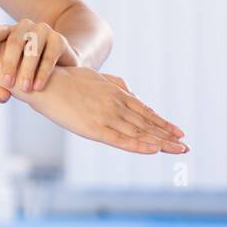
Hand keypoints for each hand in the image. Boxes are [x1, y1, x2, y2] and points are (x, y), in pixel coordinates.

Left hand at [0, 18, 78, 102]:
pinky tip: (38, 87)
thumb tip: (1, 96)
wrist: (56, 66)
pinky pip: (50, 55)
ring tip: (24, 88)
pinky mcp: (59, 40)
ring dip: (27, 69)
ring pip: (33, 48)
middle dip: (9, 63)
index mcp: (6, 31)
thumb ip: (1, 86)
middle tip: (7, 82)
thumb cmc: (23, 70)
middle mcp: (24, 27)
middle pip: (14, 41)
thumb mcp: (11, 76)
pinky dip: (43, 72)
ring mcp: (42, 31)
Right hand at [27, 65, 186, 154]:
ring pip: (138, 133)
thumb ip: (114, 84)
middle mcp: (115, 105)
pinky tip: (153, 150)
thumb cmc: (64, 78)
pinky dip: (138, 145)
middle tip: (186, 146)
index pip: (145, 111)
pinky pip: (120, 140)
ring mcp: (105, 116)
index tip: (178, 132)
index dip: (163, 122)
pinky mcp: (92, 128)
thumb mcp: (94, 77)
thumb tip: (131, 92)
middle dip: (168, 135)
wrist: (40, 81)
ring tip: (178, 150)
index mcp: (115, 93)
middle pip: (147, 123)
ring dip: (160, 142)